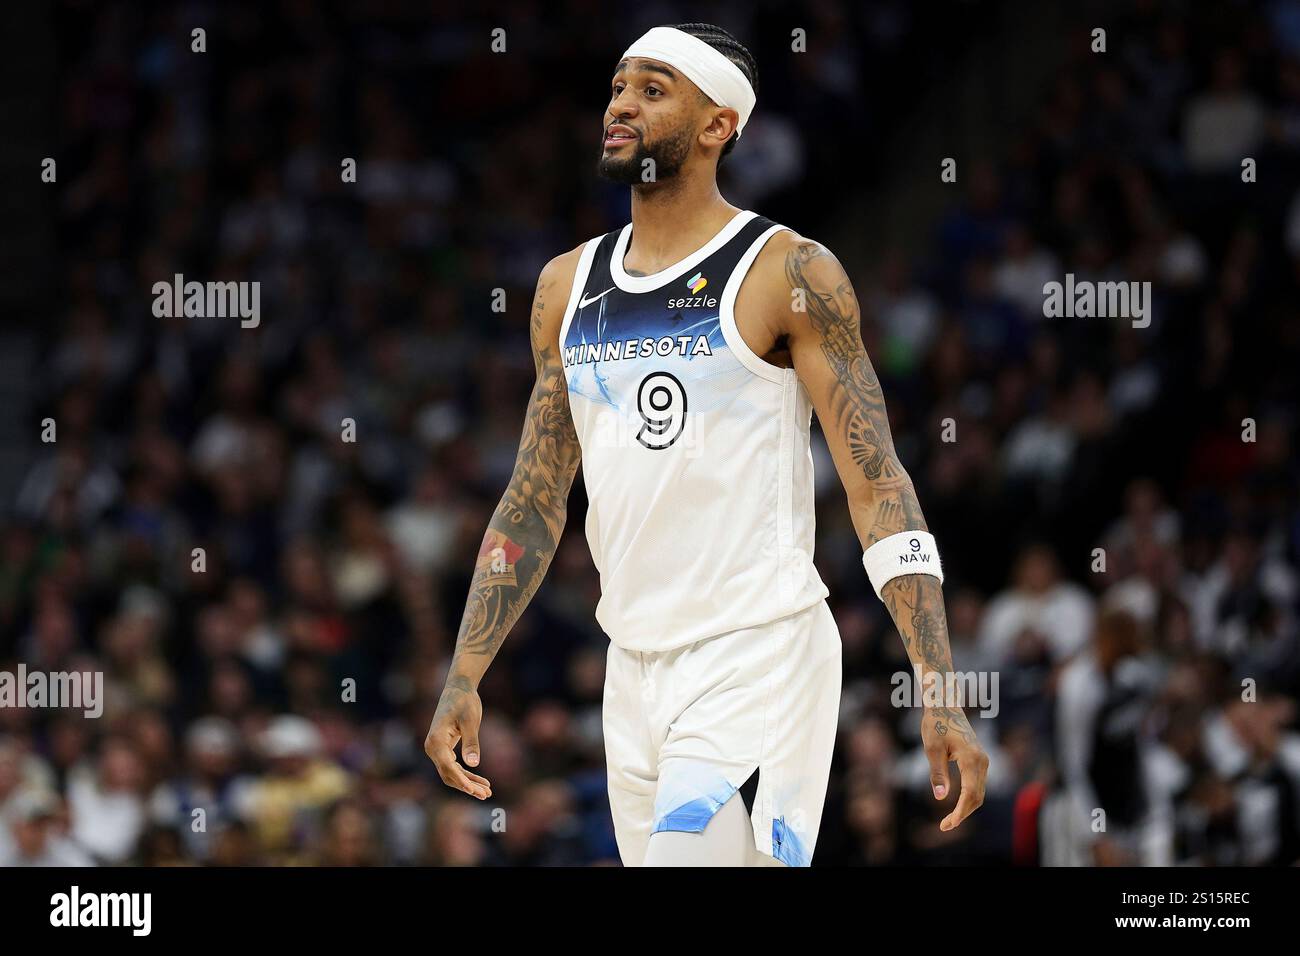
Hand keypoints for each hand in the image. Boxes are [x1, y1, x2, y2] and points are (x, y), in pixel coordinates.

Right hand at [424, 676, 492, 799]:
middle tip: (486, 795)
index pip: (448, 767)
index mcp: (436, 740)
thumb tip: (473, 764)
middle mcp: (432, 747)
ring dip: (468, 783)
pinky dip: (467, 775)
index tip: (474, 791)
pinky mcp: (444, 748)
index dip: (462, 781)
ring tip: (487, 792)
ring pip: (451, 773)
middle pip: (448, 774)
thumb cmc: (464, 701)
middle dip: (467, 786)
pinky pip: (454, 766)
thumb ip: (471, 742)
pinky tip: (482, 782)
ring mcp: (436, 749)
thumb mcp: (471, 721)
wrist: (458, 688)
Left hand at [921, 704, 987, 830]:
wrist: (944, 705)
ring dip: (967, 808)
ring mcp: (983, 760)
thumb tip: (941, 798)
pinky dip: (969, 798)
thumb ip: (938, 773)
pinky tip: (957, 806)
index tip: (947, 825)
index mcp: (972, 759)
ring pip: (979, 792)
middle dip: (963, 814)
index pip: (970, 794)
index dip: (960, 813)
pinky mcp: (979, 760)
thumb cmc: (935, 723)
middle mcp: (982, 761)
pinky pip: (977, 785)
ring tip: (949, 820)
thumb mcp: (932, 749)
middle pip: (978, 797)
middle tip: (944, 826)